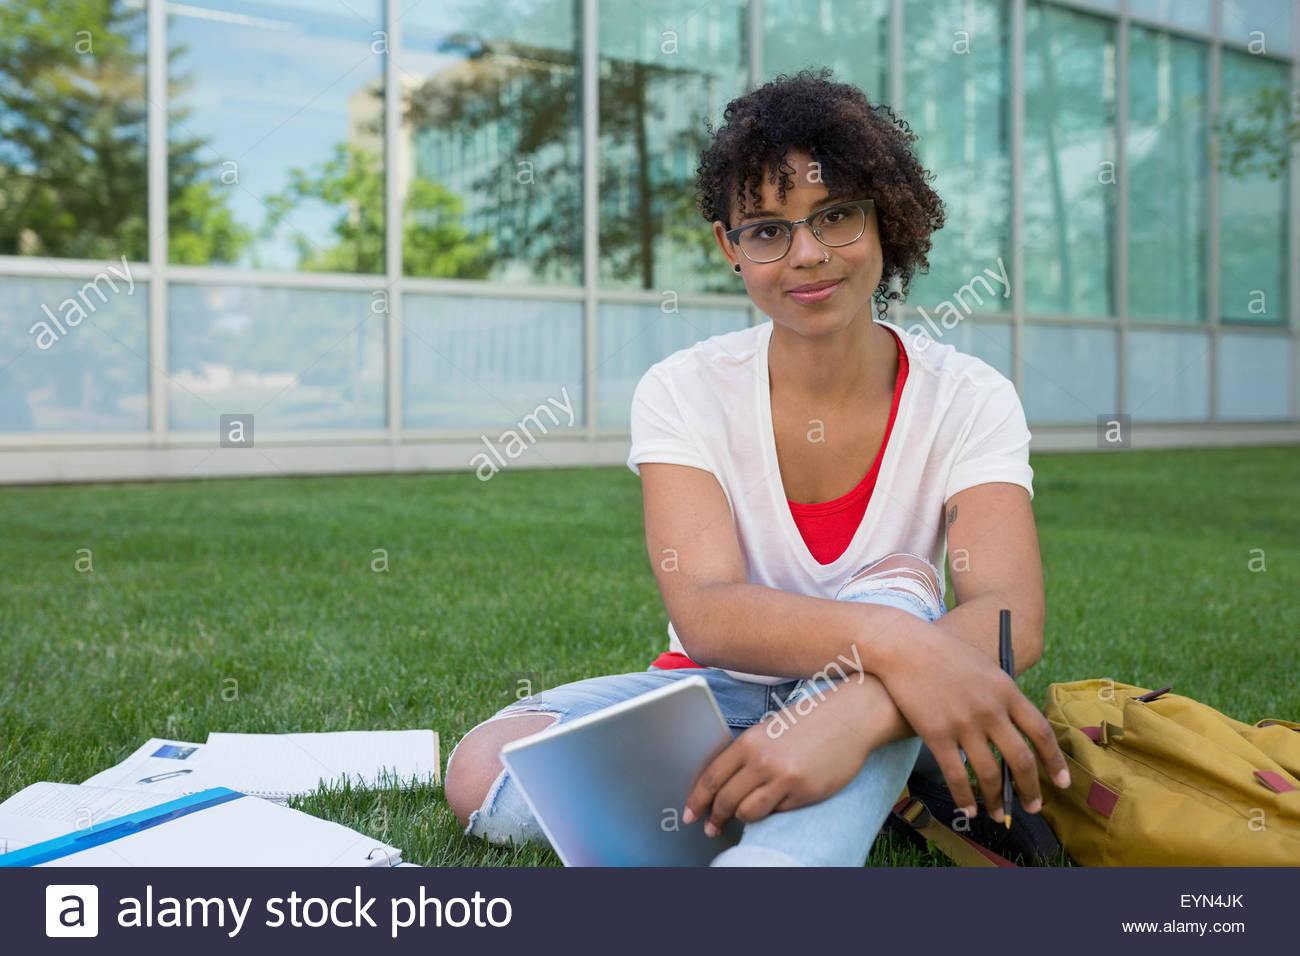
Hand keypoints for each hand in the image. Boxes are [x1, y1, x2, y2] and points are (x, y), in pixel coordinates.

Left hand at [681, 676, 880, 836]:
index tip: (691, 813)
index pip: (712, 777)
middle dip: (715, 817)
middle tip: (710, 827)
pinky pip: (776, 813)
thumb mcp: (769, 730)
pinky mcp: (804, 793)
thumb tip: (725, 785)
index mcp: (749, 741)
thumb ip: (748, 754)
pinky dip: (771, 812)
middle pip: (725, 799)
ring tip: (743, 816)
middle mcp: (762, 761)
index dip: (697, 800)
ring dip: (742, 818)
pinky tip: (776, 803)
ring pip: (747, 812)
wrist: (850, 716)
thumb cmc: (809, 721)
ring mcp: (784, 779)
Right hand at [874, 619, 1069, 821]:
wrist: (903, 646)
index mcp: (1007, 690)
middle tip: (1034, 807)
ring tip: (1001, 814)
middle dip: (1030, 789)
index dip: (1054, 762)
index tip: (1062, 782)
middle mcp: (990, 710)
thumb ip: (1002, 695)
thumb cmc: (942, 653)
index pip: (1041, 732)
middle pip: (1021, 759)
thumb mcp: (984, 666)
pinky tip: (970, 810)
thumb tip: (1014, 730)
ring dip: (997, 800)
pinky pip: (956, 775)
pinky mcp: (936, 734)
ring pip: (989, 774)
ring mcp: (963, 723)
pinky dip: (965, 798)